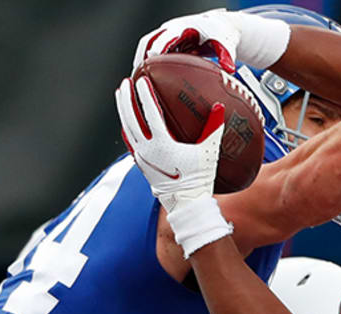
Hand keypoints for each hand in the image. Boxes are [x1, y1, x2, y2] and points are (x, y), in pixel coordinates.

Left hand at [115, 76, 231, 256]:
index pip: (150, 113)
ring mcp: (141, 158)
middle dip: (127, 98)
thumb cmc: (198, 179)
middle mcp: (147, 150)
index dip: (145, 95)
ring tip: (120, 95)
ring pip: (127, 128)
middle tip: (126, 82)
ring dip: (122, 110)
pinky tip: (125, 121)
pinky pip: (129, 142)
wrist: (186, 204)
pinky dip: (126, 128)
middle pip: (131, 118)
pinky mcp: (140, 164)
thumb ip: (214, 127)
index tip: (143, 80)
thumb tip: (220, 107)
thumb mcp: (209, 152)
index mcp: (162, 144)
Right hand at [134, 9, 241, 71]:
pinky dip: (147, 61)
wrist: (220, 26)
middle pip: (150, 40)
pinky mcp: (167, 39)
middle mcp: (173, 27)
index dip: (157, 48)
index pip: (166, 37)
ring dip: (140, 59)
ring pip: (147, 44)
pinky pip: (152, 48)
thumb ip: (226, 57)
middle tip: (137, 74)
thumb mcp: (226, 45)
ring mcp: (168, 33)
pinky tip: (145, 78)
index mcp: (185, 27)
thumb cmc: (223, 35)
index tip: (150, 60)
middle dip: (142, 56)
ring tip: (136, 79)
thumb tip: (229, 71)